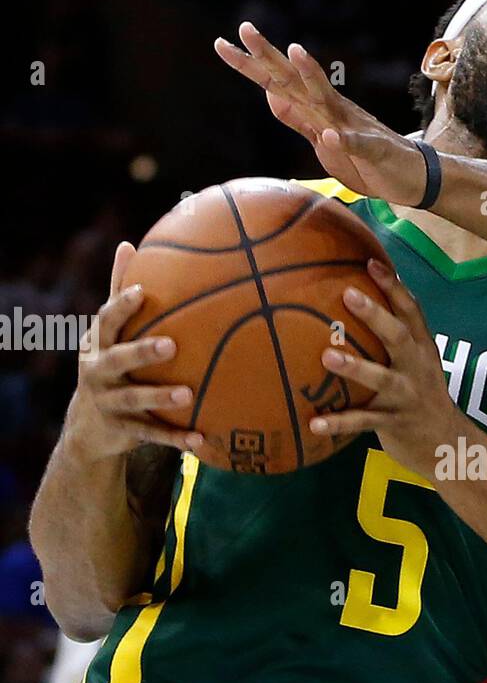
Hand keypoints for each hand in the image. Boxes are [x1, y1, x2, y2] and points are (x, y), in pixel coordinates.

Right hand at [64, 242, 203, 462]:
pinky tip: (201, 438)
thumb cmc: (109, 364)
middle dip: (142, 352)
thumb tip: (127, 244)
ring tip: (188, 394)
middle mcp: (98, 372)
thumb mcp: (109, 333)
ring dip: (160, 396)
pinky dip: (175, 438)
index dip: (122, 306)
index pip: (106, 320)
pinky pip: (152, 434)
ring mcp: (109, 403)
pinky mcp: (123, 431)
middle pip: (118, 360)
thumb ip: (118, 292)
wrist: (90, 427)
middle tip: (172, 344)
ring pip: (134, 400)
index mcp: (97, 344)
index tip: (142, 291)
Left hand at [214, 23, 427, 204]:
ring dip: (311, 76)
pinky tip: (331, 137)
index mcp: (316, 110)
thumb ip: (297, 119)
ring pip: (328, 99)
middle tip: (245, 28)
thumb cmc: (364, 160)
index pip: (277, 83)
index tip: (221, 44)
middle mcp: (332, 110)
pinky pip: (358, 145)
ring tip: (294, 52)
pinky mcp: (374, 150)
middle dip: (270, 56)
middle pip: (295, 80)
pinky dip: (343, 141)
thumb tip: (269, 97)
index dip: (250, 65)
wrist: (410, 177)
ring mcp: (354, 128)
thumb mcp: (321, 140)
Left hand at [310, 258, 463, 480]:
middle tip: (348, 294)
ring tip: (327, 357)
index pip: (411, 311)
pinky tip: (314, 423)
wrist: (447, 444)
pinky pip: (363, 423)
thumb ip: (398, 338)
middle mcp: (416, 368)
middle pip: (399, 336)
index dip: (393, 286)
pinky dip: (339, 422)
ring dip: (355, 367)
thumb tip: (360, 302)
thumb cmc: (422, 397)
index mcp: (422, 350)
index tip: (371, 262)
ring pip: (381, 378)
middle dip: (375, 315)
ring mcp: (406, 396)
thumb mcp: (419, 364)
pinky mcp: (394, 423)